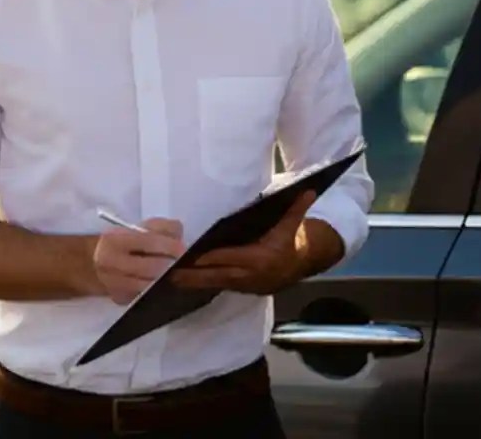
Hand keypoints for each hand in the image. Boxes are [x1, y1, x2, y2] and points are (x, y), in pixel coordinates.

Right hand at [93, 218, 184, 304]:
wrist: (98, 261)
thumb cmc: (126, 242)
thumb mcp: (141, 227)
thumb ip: (162, 227)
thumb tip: (179, 237)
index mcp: (115, 239)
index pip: (149, 241)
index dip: (170, 245)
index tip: (183, 249)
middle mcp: (110, 262)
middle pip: (151, 267)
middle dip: (172, 265)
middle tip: (184, 264)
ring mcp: (112, 283)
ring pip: (150, 285)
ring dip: (167, 280)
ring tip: (177, 274)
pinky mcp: (119, 298)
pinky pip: (145, 296)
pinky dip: (158, 290)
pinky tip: (164, 284)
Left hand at [171, 190, 316, 295]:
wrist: (301, 265)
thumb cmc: (291, 241)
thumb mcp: (293, 225)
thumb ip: (296, 209)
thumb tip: (309, 190)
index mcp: (261, 258)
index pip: (231, 257)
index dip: (211, 258)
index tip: (192, 256)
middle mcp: (251, 274)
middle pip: (219, 275)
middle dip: (195, 276)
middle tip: (172, 274)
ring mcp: (246, 284)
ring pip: (216, 284)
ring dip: (195, 283)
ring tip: (171, 281)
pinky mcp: (242, 289)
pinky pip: (220, 286)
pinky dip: (204, 285)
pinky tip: (186, 284)